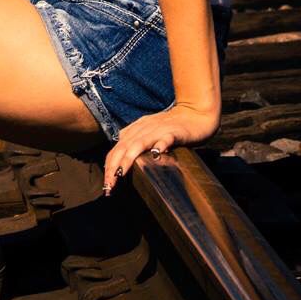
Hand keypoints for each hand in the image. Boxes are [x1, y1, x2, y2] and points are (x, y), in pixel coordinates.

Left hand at [103, 102, 220, 194]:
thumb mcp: (148, 133)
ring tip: (120, 174)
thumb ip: (135, 143)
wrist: (194, 113)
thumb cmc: (170, 127)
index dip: (109, 166)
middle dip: (113, 167)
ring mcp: (158, 129)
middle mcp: (143, 129)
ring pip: (139, 143)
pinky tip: (157, 154)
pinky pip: (166, 138)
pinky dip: (160, 145)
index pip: (117, 149)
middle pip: (123, 147)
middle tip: (109, 186)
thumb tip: (121, 163)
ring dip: (128, 158)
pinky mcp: (175, 132)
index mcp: (135, 130)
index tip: (106, 185)